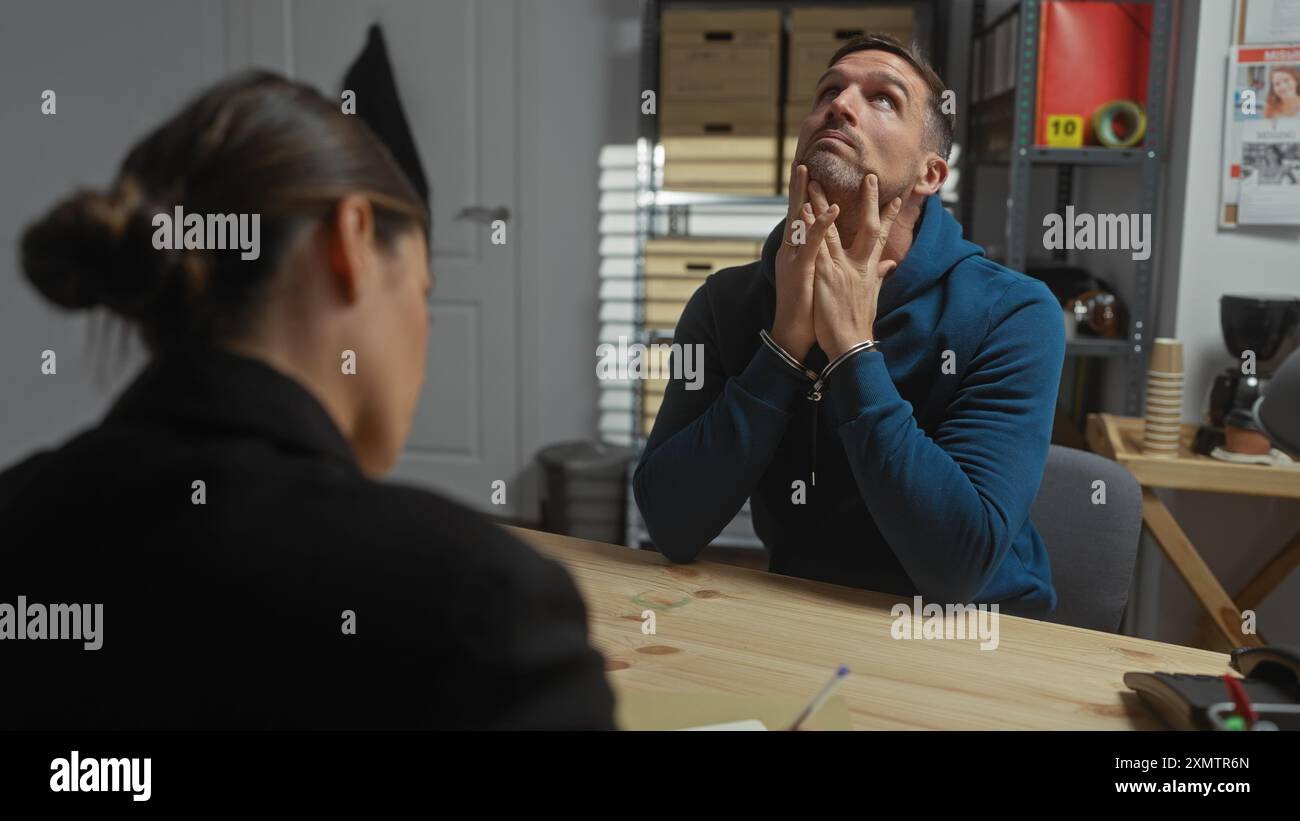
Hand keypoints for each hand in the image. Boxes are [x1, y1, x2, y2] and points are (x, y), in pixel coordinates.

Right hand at [771, 162, 836, 360]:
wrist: (795, 336)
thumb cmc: (812, 313)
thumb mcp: (830, 286)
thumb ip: (852, 269)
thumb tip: (883, 262)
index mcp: (801, 254)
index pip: (806, 220)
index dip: (809, 199)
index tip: (812, 176)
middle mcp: (793, 253)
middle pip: (796, 213)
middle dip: (798, 188)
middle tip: (801, 163)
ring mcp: (794, 260)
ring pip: (798, 222)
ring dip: (801, 196)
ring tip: (805, 172)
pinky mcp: (800, 270)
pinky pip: (812, 244)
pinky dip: (821, 225)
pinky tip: (831, 210)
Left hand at [808, 174, 901, 359]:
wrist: (850, 344)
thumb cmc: (859, 323)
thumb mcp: (873, 296)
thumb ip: (880, 277)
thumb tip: (890, 266)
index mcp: (870, 269)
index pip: (882, 237)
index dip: (890, 216)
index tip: (897, 196)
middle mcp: (859, 265)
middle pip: (867, 226)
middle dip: (870, 201)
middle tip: (870, 177)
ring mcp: (842, 268)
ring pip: (833, 230)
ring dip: (823, 205)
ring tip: (816, 183)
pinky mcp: (825, 275)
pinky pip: (817, 246)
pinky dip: (812, 229)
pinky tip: (805, 212)